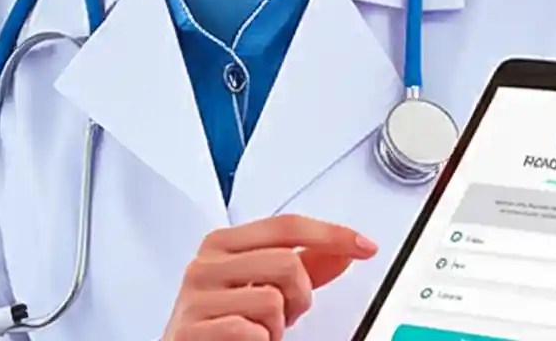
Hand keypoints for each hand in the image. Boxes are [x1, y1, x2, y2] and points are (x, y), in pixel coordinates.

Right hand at [162, 214, 378, 340]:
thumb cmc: (221, 322)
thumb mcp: (262, 287)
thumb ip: (304, 267)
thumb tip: (344, 249)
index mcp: (221, 244)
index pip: (286, 226)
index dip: (331, 234)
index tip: (363, 246)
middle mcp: (205, 264)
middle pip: (286, 263)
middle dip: (300, 296)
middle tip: (286, 313)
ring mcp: (196, 297)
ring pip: (272, 300)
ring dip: (277, 326)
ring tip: (259, 330)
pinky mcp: (192, 330)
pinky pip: (251, 331)